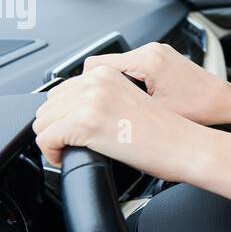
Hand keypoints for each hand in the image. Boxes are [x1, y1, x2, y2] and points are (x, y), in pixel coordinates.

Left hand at [32, 65, 214, 184]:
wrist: (187, 146)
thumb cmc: (169, 131)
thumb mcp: (132, 101)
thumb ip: (104, 97)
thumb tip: (77, 111)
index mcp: (107, 73)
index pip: (62, 89)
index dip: (62, 113)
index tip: (67, 128)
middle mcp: (97, 81)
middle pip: (48, 104)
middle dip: (54, 127)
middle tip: (67, 144)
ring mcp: (90, 100)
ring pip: (42, 121)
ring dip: (51, 139)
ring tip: (66, 151)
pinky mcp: (85, 123)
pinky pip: (46, 138)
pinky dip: (50, 152)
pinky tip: (63, 158)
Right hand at [82, 41, 230, 125]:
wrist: (224, 102)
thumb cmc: (200, 108)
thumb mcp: (156, 113)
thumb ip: (124, 108)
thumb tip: (98, 116)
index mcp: (146, 60)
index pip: (96, 65)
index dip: (85, 87)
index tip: (81, 104)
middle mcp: (150, 50)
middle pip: (105, 65)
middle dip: (98, 88)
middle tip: (97, 109)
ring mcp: (156, 51)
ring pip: (119, 66)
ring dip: (114, 86)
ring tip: (120, 106)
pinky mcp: (161, 58)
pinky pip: (134, 67)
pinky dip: (129, 82)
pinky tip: (135, 100)